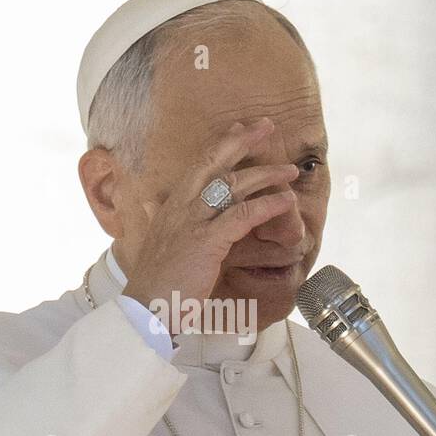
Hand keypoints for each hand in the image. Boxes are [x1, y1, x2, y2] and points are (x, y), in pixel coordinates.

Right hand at [123, 117, 299, 334]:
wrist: (145, 309)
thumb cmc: (157, 282)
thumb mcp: (159, 243)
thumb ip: (161, 219)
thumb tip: (152, 203)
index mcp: (170, 205)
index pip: (198, 163)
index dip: (222, 143)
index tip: (241, 128)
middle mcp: (180, 206)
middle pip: (214, 162)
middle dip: (244, 140)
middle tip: (268, 126)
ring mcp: (193, 223)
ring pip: (233, 186)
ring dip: (266, 175)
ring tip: (290, 171)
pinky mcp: (207, 242)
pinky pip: (242, 216)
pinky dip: (267, 205)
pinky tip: (285, 201)